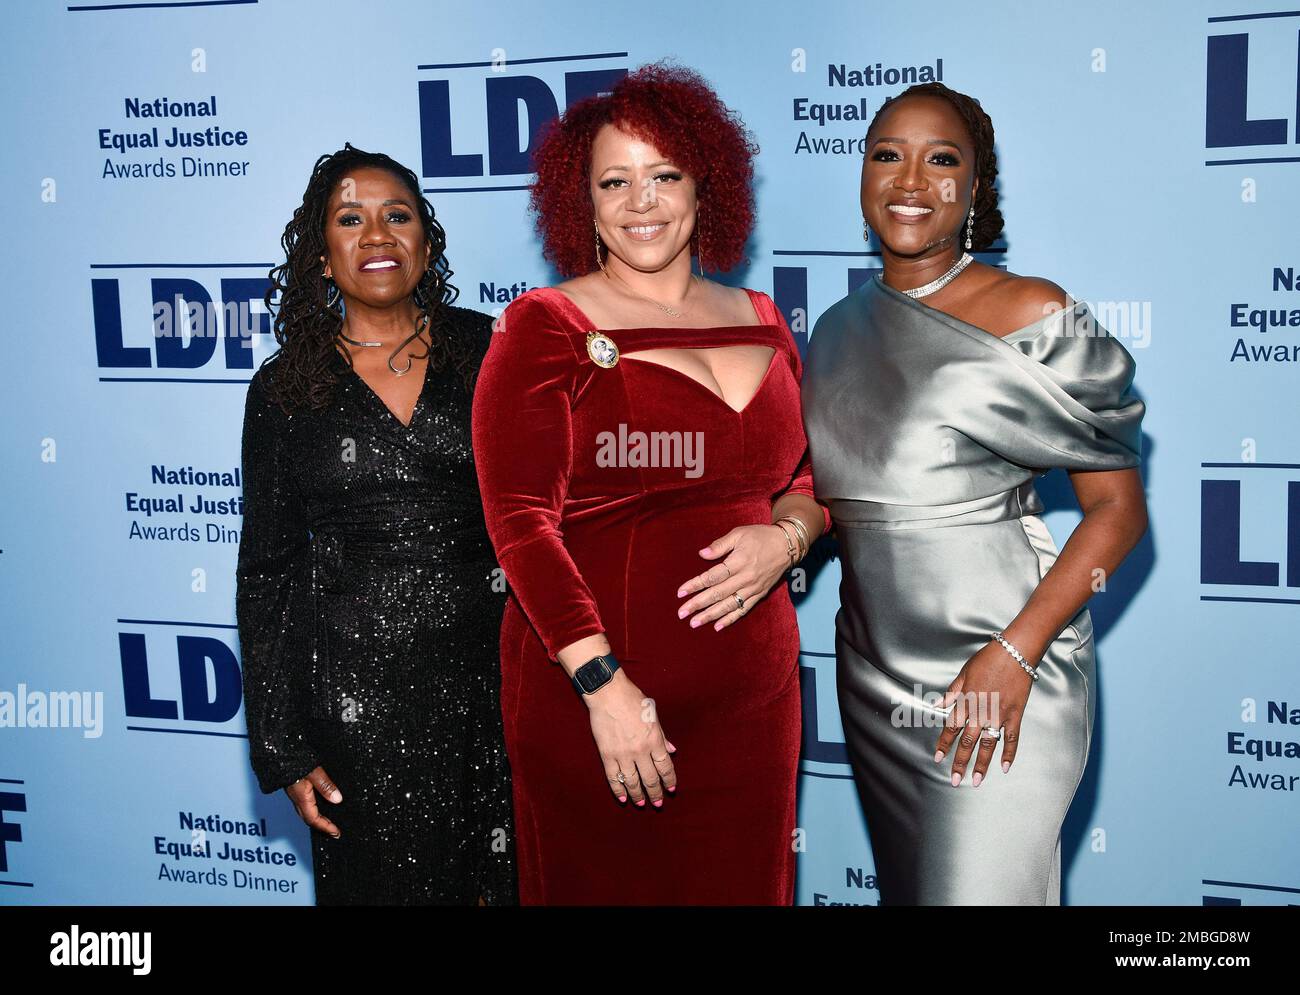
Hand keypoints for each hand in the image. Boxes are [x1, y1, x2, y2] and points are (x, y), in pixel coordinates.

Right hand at [285, 766, 342, 836]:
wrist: (280, 754)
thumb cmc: (295, 762)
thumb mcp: (315, 773)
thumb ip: (326, 786)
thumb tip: (338, 799)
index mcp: (301, 798)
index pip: (314, 819)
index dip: (326, 827)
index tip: (336, 832)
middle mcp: (297, 799)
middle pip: (310, 819)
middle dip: (322, 827)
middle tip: (334, 832)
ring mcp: (296, 794)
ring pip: (307, 813)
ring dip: (318, 820)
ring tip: (329, 823)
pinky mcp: (296, 789)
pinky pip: (306, 805)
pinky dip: (314, 811)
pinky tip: (321, 807)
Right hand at [585, 670, 677, 807]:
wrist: (608, 693)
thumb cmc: (632, 699)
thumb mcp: (653, 714)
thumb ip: (662, 735)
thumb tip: (672, 750)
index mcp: (654, 740)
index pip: (665, 767)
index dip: (669, 780)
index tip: (671, 789)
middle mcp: (640, 751)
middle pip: (651, 779)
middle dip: (656, 793)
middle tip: (658, 803)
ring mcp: (623, 755)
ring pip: (633, 782)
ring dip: (638, 795)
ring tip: (642, 803)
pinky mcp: (607, 755)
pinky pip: (613, 778)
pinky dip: (618, 790)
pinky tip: (623, 798)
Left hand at [676, 524, 792, 630]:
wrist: (788, 545)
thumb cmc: (761, 536)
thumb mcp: (739, 533)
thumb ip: (720, 544)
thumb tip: (702, 554)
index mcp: (739, 561)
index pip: (713, 576)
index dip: (695, 585)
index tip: (681, 593)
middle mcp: (746, 578)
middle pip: (718, 594)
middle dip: (698, 604)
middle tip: (681, 613)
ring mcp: (753, 588)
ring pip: (729, 605)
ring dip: (710, 615)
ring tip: (694, 623)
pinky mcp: (759, 594)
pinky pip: (743, 610)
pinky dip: (730, 619)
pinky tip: (717, 626)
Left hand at [934, 639, 1035, 786]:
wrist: (1014, 654)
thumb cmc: (988, 660)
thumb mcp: (964, 673)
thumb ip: (951, 692)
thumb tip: (937, 705)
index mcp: (966, 701)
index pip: (951, 728)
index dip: (944, 744)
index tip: (938, 758)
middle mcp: (980, 712)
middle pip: (968, 742)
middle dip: (960, 762)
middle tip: (955, 779)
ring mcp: (999, 716)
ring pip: (988, 745)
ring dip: (982, 764)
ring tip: (977, 780)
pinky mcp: (1014, 716)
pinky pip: (1012, 739)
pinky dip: (1009, 753)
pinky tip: (1005, 767)